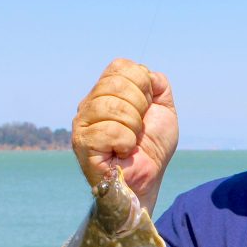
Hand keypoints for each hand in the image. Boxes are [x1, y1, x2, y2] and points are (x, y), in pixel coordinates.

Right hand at [71, 58, 178, 207]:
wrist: (148, 179)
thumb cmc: (152, 147)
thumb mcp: (164, 109)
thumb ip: (158, 85)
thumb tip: (147, 73)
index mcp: (106, 91)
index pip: (120, 67)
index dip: (142, 85)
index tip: (147, 108)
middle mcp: (89, 103)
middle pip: (117, 84)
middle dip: (140, 107)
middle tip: (139, 128)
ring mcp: (82, 123)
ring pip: (114, 107)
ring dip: (133, 127)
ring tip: (131, 141)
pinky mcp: (82, 143)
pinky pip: (110, 131)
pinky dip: (125, 142)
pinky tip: (122, 151)